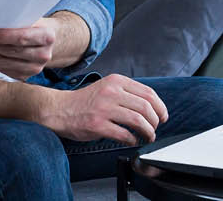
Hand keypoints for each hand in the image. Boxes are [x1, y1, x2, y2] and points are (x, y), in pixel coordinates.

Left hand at [0, 17, 58, 80]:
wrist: (44, 41)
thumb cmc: (33, 24)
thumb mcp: (30, 17)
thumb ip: (16, 18)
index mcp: (47, 36)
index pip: (23, 37)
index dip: (4, 36)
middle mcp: (43, 55)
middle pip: (11, 51)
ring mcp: (35, 68)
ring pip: (5, 62)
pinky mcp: (25, 76)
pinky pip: (3, 69)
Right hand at [42, 74, 167, 144]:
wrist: (60, 109)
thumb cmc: (85, 101)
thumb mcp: (107, 87)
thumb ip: (126, 93)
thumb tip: (152, 107)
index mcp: (116, 81)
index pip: (148, 93)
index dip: (160, 107)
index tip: (162, 116)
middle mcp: (111, 92)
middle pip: (146, 107)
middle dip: (156, 121)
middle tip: (155, 128)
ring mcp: (104, 108)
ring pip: (138, 120)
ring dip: (148, 132)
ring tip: (147, 136)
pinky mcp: (98, 125)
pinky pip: (124, 134)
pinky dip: (132, 140)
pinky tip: (131, 141)